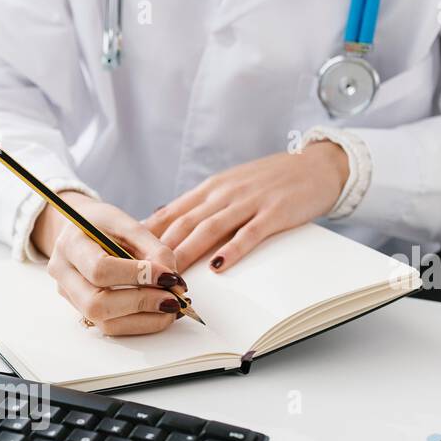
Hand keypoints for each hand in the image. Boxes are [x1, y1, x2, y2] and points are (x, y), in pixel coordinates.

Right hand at [33, 192, 185, 336]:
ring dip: (144, 320)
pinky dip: (139, 323)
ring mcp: (70, 297)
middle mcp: (63, 275)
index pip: (100, 269)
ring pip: (104, 323)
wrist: (76, 231)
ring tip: (171, 309)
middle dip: (141, 303)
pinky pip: (110, 327)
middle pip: (97, 303)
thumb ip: (152, 247)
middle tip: (174, 299)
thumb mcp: (127, 223)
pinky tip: (159, 313)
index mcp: (70, 245)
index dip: (137, 276)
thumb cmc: (102, 225)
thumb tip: (173, 280)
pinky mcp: (82, 311)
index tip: (170, 277)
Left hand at [145, 143, 348, 272]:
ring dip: (188, 252)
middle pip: (184, 223)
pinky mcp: (275, 212)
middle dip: (159, 249)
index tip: (124, 255)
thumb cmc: (269, 182)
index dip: (145, 235)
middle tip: (141, 274)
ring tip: (170, 274)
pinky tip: (218, 266)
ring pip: (210, 228)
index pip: (169, 213)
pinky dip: (232, 249)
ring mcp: (249, 201)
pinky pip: (250, 233)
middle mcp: (224, 193)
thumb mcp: (228, 188)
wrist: (316, 166)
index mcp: (209, 189)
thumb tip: (162, 228)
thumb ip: (199, 207)